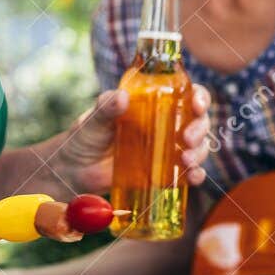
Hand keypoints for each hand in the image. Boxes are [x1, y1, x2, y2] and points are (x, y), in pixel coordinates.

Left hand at [50, 86, 211, 195]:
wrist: (74, 171)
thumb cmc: (83, 138)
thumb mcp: (93, 120)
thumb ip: (105, 107)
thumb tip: (121, 97)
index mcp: (153, 105)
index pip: (186, 95)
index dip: (200, 98)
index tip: (197, 106)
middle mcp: (165, 125)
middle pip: (198, 122)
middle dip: (200, 130)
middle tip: (188, 140)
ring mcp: (166, 150)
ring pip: (197, 148)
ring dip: (200, 153)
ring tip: (187, 162)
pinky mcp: (163, 173)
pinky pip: (187, 173)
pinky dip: (195, 176)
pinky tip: (192, 178)